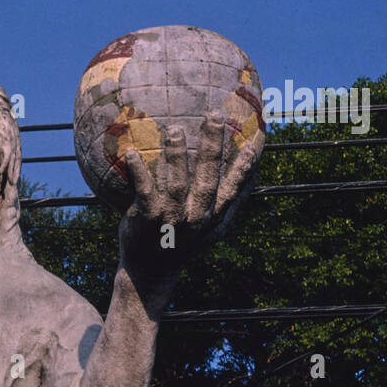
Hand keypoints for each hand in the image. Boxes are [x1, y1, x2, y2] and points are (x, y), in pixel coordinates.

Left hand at [117, 112, 261, 292]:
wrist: (150, 271)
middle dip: (212, 146)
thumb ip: (227, 203)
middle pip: (208, 178)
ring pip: (177, 183)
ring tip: (174, 128)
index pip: (234, 188)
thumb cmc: (180, 241)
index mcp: (214, 217)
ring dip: (176, 155)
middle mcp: (197, 218)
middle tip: (214, 114)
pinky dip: (139, 171)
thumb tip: (252, 174)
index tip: (254, 138)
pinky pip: (144, 192)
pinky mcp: (148, 221)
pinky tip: (132, 153)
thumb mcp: (209, 228)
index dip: (245, 164)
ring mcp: (172, 219)